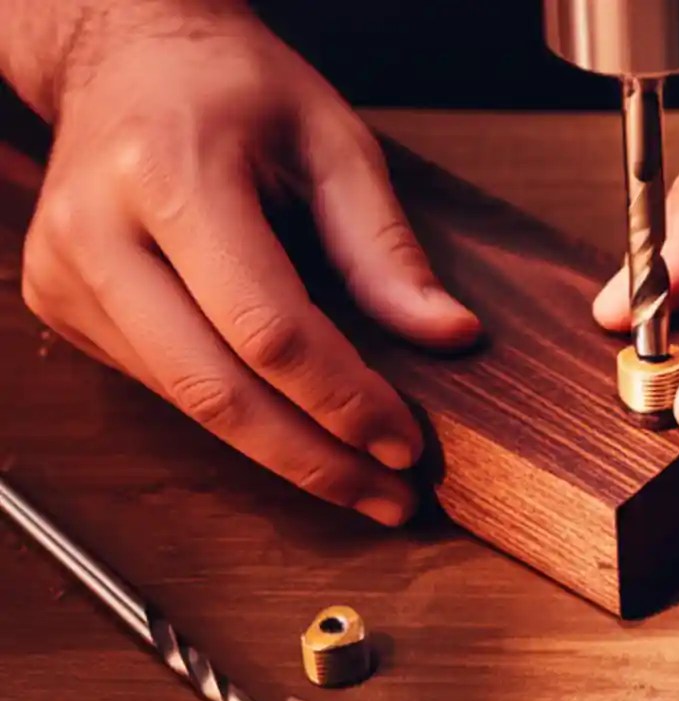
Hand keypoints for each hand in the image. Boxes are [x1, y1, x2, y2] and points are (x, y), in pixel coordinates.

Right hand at [13, 2, 480, 523]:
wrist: (124, 57)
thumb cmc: (232, 86)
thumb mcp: (332, 142)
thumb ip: (385, 247)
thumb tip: (448, 336)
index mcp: (169, 174)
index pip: (267, 328)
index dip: (344, 400)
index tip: (407, 443)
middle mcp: (98, 231)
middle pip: (215, 390)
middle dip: (315, 460)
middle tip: (390, 497)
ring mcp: (66, 275)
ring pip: (186, 402)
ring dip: (282, 452)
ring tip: (361, 475)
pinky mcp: (62, 304)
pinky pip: (164, 386)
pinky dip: (239, 415)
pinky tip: (296, 427)